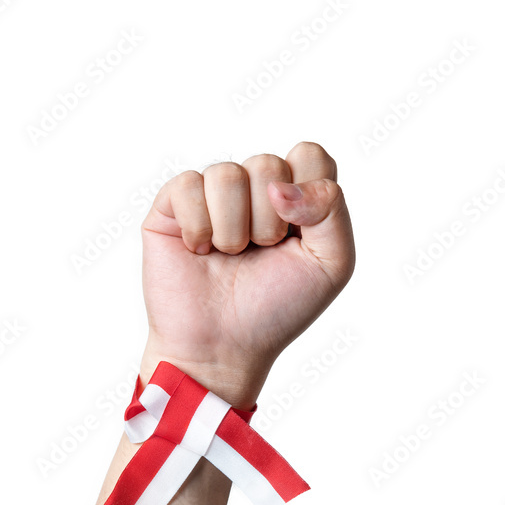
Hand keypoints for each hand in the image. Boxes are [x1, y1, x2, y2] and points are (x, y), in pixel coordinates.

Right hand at [139, 142, 354, 408]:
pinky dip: (199, 227)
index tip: (296, 237)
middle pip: (268, 164)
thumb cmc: (276, 308)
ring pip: (227, 174)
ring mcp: (211, 196)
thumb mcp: (332, 263)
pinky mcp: (172, 206)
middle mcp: (253, 190)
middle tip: (258, 254)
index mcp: (295, 197)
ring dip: (232, 230)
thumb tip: (279, 187)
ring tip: (228, 257)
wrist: (223, 348)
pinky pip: (188, 185)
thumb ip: (331, 208)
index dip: (307, 193)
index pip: (309, 155)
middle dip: (267, 222)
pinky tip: (199, 251)